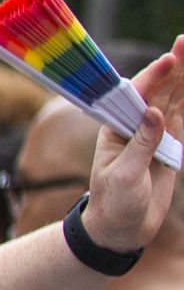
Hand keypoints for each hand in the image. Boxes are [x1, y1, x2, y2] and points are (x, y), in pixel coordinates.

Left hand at [83, 36, 183, 253]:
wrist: (122, 228)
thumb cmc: (114, 202)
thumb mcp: (123, 176)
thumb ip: (140, 145)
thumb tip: (156, 114)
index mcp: (115, 129)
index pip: (135, 96)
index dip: (152, 77)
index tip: (168, 61)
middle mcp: (135, 126)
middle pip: (158, 91)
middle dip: (173, 67)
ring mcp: (155, 134)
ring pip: (174, 100)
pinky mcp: (170, 147)